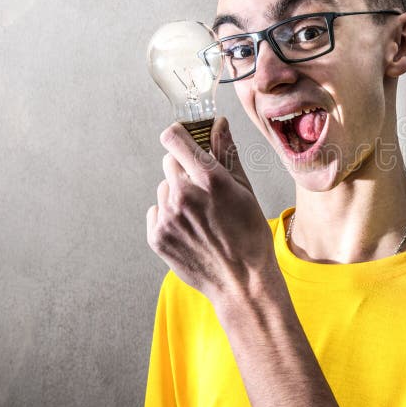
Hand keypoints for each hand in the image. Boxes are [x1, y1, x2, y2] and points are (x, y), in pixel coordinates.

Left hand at [146, 117, 275, 303]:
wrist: (242, 282)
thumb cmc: (249, 236)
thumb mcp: (245, 190)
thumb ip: (226, 153)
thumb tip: (218, 124)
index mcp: (209, 180)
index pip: (174, 139)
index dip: (179, 134)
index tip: (184, 138)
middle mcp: (184, 195)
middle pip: (169, 162)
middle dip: (184, 168)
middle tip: (204, 188)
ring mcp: (167, 217)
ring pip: (164, 189)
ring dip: (177, 195)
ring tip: (200, 216)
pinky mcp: (157, 236)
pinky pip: (156, 212)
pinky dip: (169, 217)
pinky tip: (191, 230)